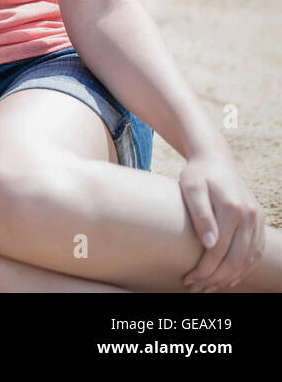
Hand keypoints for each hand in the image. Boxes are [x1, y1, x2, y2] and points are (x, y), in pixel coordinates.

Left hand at [179, 150, 265, 290]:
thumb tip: (210, 244)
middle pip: (235, 259)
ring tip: (209, 287)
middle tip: (196, 288)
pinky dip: (244, 268)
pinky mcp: (259, 222)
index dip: (204, 269)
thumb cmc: (197, 174)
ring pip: (248, 259)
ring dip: (229, 277)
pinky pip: (255, 252)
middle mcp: (249, 216)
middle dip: (215, 278)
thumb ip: (200, 214)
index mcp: (232, 209)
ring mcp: (257, 220)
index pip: (218, 250)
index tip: (189, 278)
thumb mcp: (191, 188)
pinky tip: (229, 277)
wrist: (216, 160)